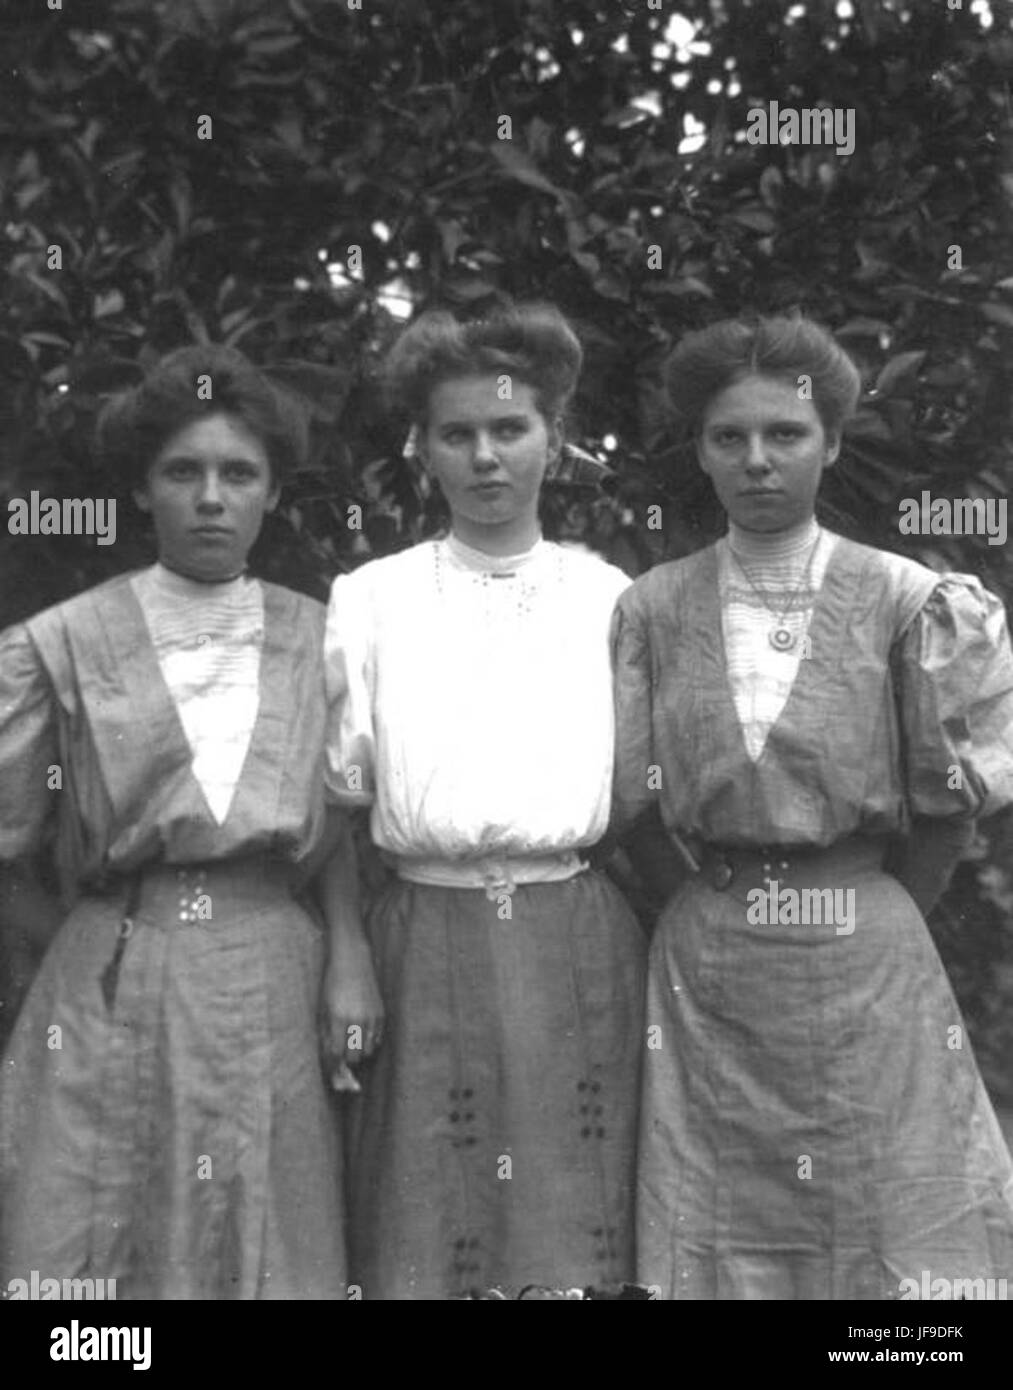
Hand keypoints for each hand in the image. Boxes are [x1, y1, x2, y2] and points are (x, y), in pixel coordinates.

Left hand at [319, 953, 384, 1083]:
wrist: (353, 959)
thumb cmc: (332, 983)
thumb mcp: (323, 1008)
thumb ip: (326, 1033)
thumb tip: (329, 1056)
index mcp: (338, 1018)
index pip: (337, 1053)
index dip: (334, 1065)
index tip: (332, 1069)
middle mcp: (357, 1020)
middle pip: (355, 1057)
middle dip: (347, 1060)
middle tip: (342, 1057)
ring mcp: (372, 1017)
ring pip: (368, 1051)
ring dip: (359, 1052)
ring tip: (352, 1045)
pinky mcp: (381, 1014)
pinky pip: (377, 1039)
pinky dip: (369, 1042)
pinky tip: (362, 1035)